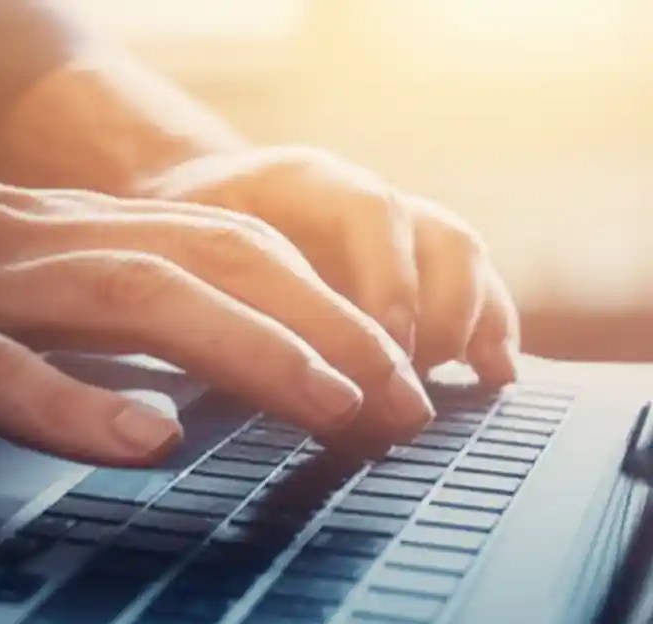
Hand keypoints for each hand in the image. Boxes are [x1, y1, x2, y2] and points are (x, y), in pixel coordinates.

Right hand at [0, 108, 436, 462]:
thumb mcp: (9, 275)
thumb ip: (98, 311)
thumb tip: (196, 377)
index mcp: (66, 225)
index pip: (223, 238)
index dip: (322, 299)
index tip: (394, 366)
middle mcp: (35, 236)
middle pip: (210, 258)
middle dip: (324, 328)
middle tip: (402, 405)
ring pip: (132, 297)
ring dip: (249, 354)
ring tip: (334, 412)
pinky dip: (75, 406)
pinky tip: (146, 443)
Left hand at [141, 146, 518, 384]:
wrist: (189, 196)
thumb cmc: (178, 234)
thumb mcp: (179, 252)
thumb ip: (216, 293)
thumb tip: (253, 371)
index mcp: (303, 179)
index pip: (370, 211)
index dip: (386, 286)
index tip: (382, 358)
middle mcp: (362, 195)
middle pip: (436, 239)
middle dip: (432, 324)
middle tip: (403, 397)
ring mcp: (393, 223)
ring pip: (462, 258)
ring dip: (466, 327)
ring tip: (447, 390)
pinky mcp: (409, 261)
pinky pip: (470, 283)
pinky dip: (489, 328)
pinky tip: (491, 377)